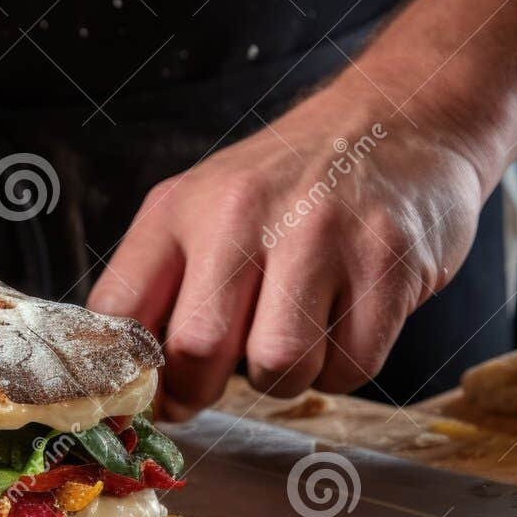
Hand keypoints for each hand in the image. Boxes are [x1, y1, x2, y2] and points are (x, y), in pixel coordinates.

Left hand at [88, 86, 486, 417]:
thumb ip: (160, 288)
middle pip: (197, 349)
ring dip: (283, 377)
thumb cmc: (285, 187)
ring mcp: (319, 234)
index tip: (149, 396)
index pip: (118, 312)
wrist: (397, 120)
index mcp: (179, 207)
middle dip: (201, 389)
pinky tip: (345, 321)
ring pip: (278, 367)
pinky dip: (345, 366)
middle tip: (217, 381)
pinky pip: (351, 366)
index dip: (129, 376)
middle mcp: (242, 212)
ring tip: (294, 334)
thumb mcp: (202, 210)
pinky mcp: (388, 261)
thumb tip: (136, 388)